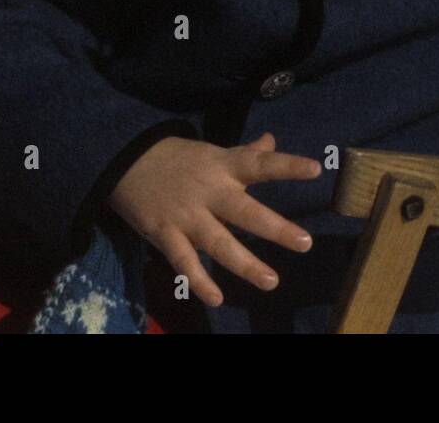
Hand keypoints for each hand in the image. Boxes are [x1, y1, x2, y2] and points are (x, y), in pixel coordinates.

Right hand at [106, 132, 320, 306]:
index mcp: (223, 166)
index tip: (316, 169)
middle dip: (275, 228)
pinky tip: (216, 298)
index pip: (259, 163)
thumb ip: (244, 152)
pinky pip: (183, 261)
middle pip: (245, 211)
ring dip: (245, 264)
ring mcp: (186, 215)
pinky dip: (198, 281)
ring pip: (219, 242)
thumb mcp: (211, 151)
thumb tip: (272, 140)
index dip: (286, 165)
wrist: (122, 159)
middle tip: (305, 243)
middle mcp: (209, 191)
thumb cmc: (175, 158)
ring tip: (271, 281)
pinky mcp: (164, 234)